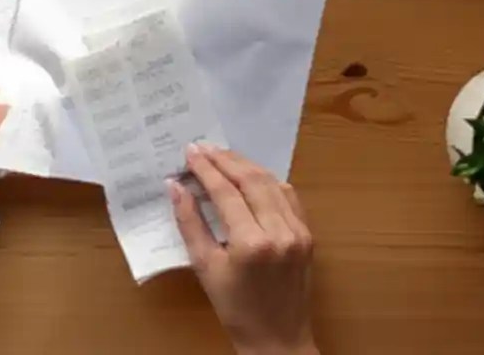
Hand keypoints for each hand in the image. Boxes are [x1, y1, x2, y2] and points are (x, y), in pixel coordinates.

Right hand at [170, 144, 317, 354]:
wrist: (277, 340)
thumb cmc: (235, 309)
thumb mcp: (204, 268)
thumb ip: (190, 223)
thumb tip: (175, 186)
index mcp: (252, 243)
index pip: (226, 192)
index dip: (206, 169)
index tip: (190, 152)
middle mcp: (280, 232)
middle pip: (251, 180)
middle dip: (226, 159)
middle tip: (204, 148)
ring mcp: (299, 232)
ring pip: (273, 183)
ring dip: (247, 165)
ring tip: (223, 156)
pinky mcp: (308, 234)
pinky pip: (289, 196)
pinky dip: (268, 181)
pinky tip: (251, 175)